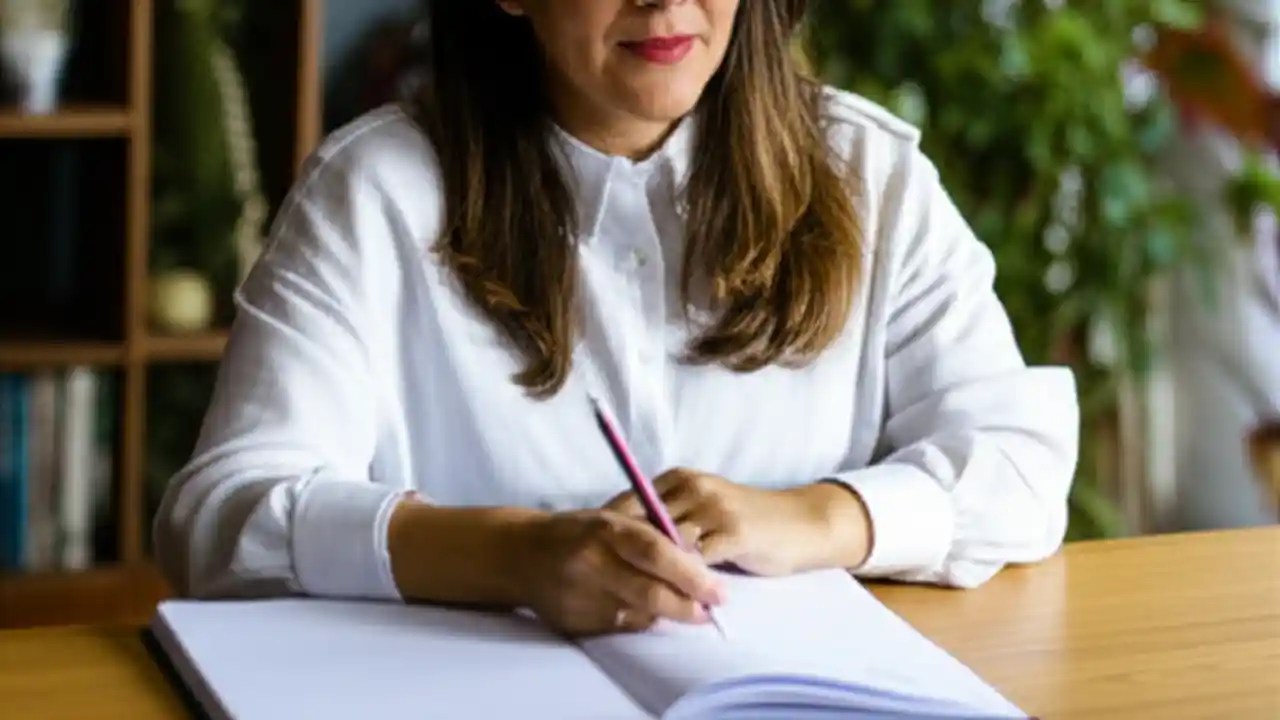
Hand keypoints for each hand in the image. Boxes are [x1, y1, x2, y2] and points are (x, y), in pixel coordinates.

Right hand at [514, 510, 725, 636]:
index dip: (691, 574)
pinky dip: (639, 618)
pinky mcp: (575, 621)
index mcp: (606, 530)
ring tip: (681, 605)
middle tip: (711, 611)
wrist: (522, 554)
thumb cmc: (580, 532)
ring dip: (666, 613)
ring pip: (639, 615)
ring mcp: (582, 596)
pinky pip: (621, 626)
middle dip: (687, 606)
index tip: (719, 590)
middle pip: (650, 593)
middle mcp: (592, 563)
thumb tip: (699, 561)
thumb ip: (651, 536)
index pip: (656, 552)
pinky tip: (637, 606)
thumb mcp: (613, 519)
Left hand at [604, 469, 872, 576]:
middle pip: (642, 523)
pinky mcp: (733, 533)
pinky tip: (670, 598)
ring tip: (628, 594)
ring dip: (649, 571)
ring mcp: (713, 508)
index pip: (630, 502)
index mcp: (679, 479)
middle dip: (621, 553)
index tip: (587, 554)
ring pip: (666, 544)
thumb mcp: (702, 509)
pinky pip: (696, 561)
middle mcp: (692, 487)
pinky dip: (681, 581)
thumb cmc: (746, 519)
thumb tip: (624, 542)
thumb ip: (669, 520)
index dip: (608, 531)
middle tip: (598, 578)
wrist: (799, 523)